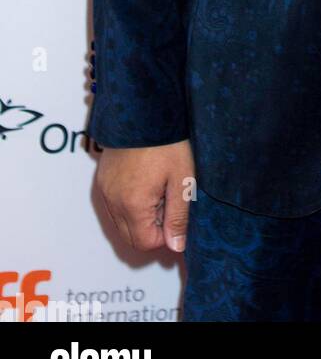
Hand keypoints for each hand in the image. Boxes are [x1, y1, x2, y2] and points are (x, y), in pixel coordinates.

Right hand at [95, 139, 195, 253]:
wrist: (144, 111)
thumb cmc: (167, 143)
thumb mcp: (182, 179)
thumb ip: (178, 217)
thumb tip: (176, 247)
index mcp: (132, 205)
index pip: (145, 244)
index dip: (165, 235)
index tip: (175, 213)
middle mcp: (113, 202)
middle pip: (130, 237)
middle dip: (151, 228)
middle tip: (167, 200)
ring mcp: (104, 190)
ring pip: (121, 222)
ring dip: (139, 216)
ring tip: (157, 187)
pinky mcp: (101, 180)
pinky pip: (113, 205)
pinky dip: (128, 203)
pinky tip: (144, 180)